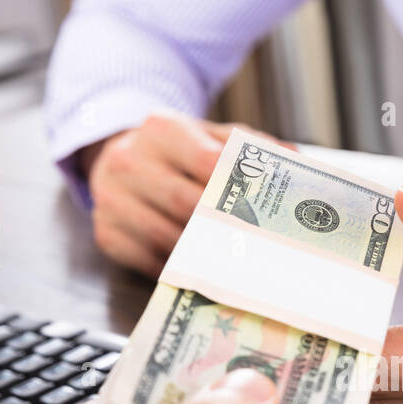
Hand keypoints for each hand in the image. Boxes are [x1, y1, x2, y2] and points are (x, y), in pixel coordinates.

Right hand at [81, 111, 283, 277]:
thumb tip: (297, 163)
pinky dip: (176, 271)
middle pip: (186, 204)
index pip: (207, 163)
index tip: (267, 213)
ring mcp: (111, 199)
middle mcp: (130, 161)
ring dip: (202, 257)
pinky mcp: (104, 233)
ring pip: (166, 238)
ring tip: (237, 267)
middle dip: (225, 230)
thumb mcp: (209, 135)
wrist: (115, 155)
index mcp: (162, 130)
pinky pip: (146, 261)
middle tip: (260, 249)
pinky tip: (201, 274)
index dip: (238, 190)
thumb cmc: (177, 151)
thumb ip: (251, 147)